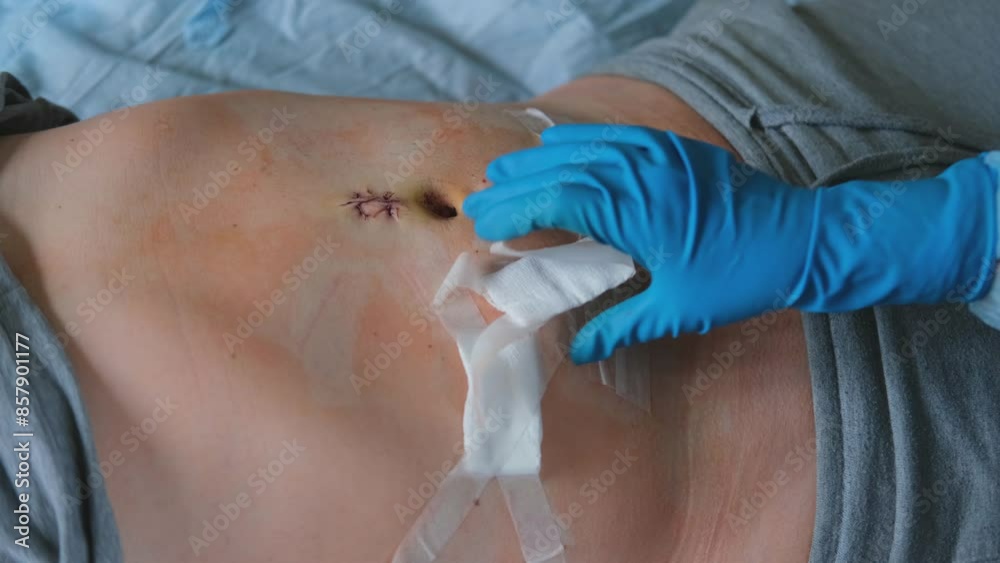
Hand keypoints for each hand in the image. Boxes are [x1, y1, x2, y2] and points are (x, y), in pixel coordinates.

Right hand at [464, 125, 997, 362]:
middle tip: (477, 200)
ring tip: (503, 172)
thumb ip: (622, 326)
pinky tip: (557, 143)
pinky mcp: (674, 148)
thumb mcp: (679, 309)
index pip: (557, 198)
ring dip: (538, 159)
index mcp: (636, 210)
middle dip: (515, 185)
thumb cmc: (741, 276)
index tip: (485, 224)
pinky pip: (614, 136)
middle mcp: (641, 171)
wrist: (805, 239)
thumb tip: (579, 352)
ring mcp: (659, 153)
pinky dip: (579, 140)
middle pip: (561, 169)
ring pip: (583, 147)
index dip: (516, 209)